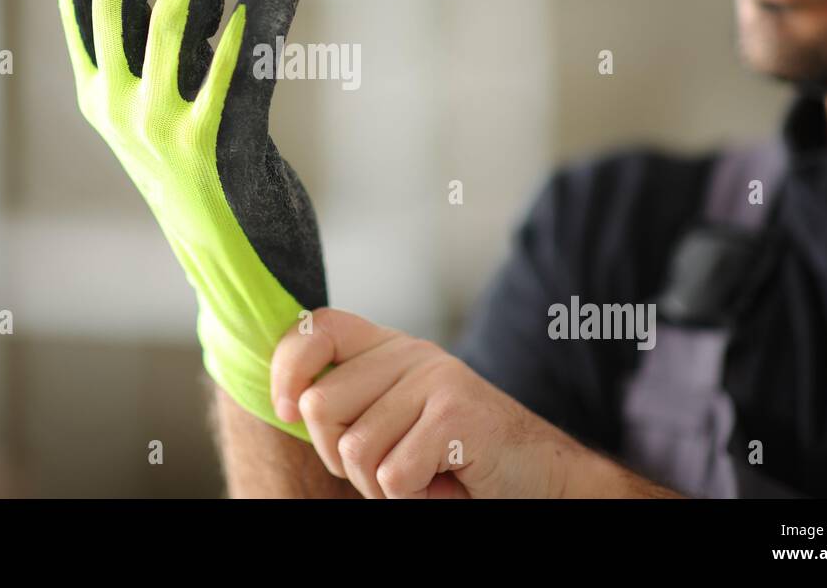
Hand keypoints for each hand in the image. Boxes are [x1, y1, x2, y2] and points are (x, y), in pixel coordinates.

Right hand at [59, 0, 327, 440]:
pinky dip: (266, 8)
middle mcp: (122, 111)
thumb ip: (180, 49)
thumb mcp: (179, 111)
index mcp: (102, 97)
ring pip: (179, 16)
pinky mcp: (225, 152)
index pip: (80, 1)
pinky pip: (245, 63)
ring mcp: (169, 134)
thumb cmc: (217, 183)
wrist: (243, 278)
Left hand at [270, 308, 575, 497]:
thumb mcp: (397, 417)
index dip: (287, 367)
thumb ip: (352, 401)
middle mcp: (411, 353)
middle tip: (391, 467)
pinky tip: (446, 483)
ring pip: (355, 451)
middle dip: (341, 458)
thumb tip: (287, 401)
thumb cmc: (456, 457)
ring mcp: (435, 380)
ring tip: (425, 474)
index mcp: (390, 347)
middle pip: (320, 406)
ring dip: (382, 485)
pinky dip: (415, 498)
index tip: (285, 410)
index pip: (317, 328)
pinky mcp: (454, 415)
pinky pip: (393, 477)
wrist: (541, 476)